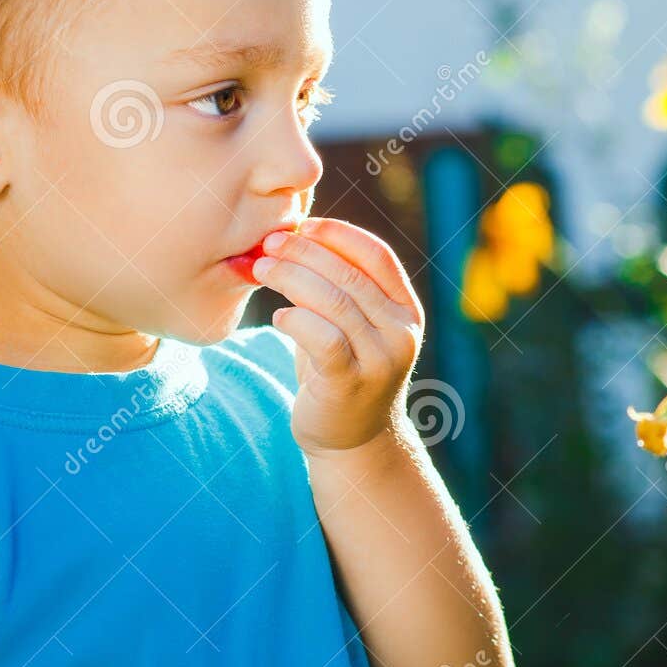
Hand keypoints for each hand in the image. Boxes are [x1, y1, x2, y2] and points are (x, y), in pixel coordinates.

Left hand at [253, 217, 425, 455]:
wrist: (353, 441)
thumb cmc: (344, 372)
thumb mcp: (354, 327)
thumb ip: (341, 288)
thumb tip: (294, 236)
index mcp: (406, 310)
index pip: (377, 256)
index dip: (339, 234)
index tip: (303, 224)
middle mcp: (401, 332)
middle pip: (351, 276)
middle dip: (305, 253)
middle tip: (270, 243)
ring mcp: (381, 359)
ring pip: (335, 303)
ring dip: (291, 279)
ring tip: (261, 269)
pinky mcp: (353, 383)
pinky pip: (322, 339)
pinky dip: (295, 320)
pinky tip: (277, 317)